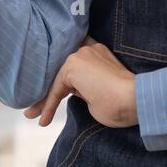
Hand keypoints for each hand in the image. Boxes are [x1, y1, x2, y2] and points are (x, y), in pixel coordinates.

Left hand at [23, 36, 138, 128]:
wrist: (135, 100)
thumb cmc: (123, 103)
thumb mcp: (99, 91)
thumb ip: (84, 85)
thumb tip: (69, 90)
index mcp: (97, 51)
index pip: (71, 61)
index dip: (57, 77)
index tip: (46, 94)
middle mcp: (88, 47)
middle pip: (59, 68)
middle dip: (45, 88)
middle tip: (33, 108)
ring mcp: (81, 54)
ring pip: (55, 78)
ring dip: (43, 98)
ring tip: (32, 114)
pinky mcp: (74, 65)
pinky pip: (56, 88)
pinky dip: (48, 104)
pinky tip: (43, 119)